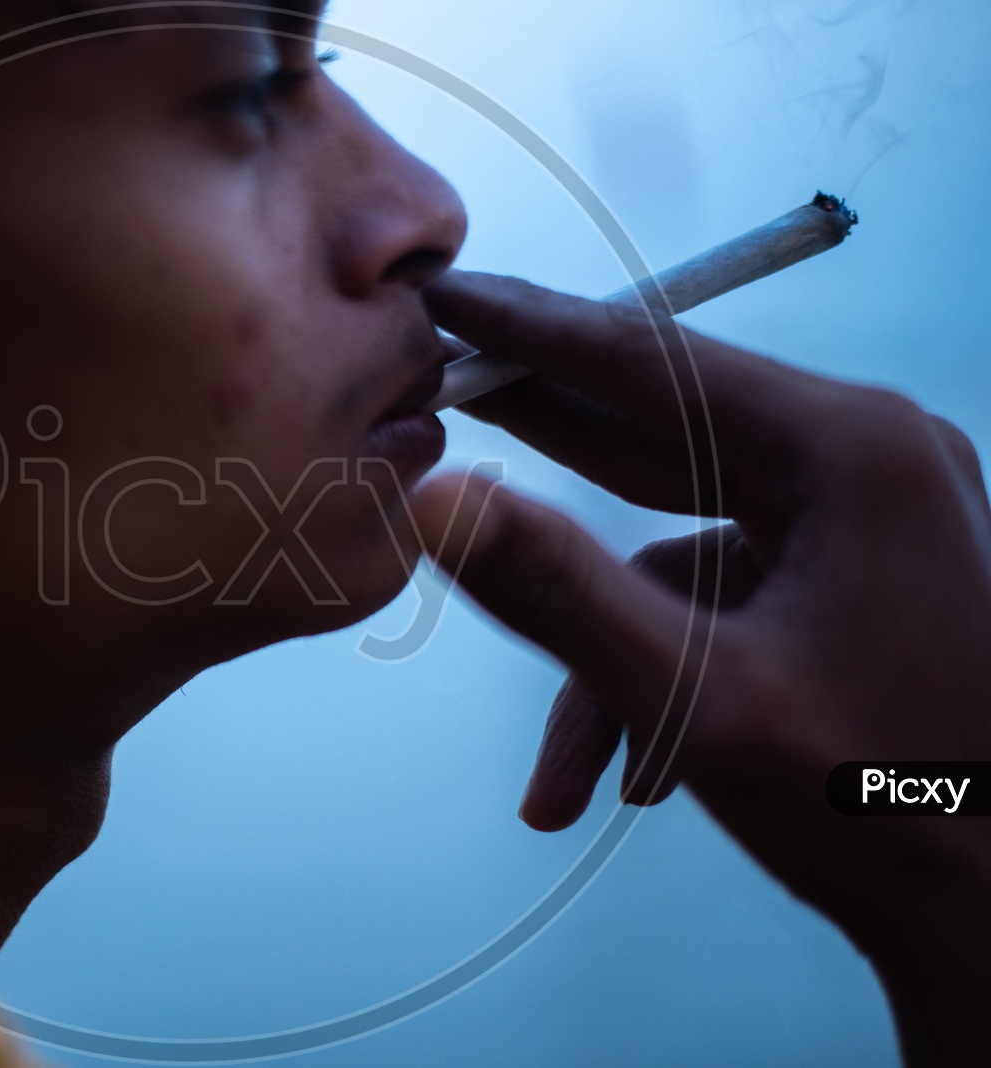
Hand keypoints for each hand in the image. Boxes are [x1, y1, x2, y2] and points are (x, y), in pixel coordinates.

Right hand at [411, 271, 990, 1065]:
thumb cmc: (879, 809)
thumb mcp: (700, 700)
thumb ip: (558, 592)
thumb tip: (435, 501)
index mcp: (849, 451)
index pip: (654, 360)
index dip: (533, 329)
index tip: (442, 295)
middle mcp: (864, 460)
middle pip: (663, 429)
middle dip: (546, 448)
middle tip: (435, 406)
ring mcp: (861, 523)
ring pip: (679, 546)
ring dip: (611, 655)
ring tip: (558, 779)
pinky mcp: (849, 580)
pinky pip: (719, 602)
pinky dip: (664, 676)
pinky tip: (632, 779)